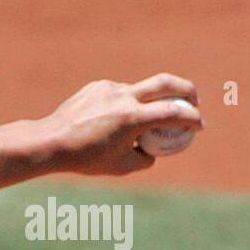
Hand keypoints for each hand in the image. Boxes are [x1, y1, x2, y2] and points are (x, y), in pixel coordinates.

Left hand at [41, 74, 203, 175]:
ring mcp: (110, 88)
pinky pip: (118, 93)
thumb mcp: (120, 167)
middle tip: (193, 100)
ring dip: (147, 102)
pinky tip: (108, 122)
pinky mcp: (97, 86)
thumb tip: (155, 150)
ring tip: (136, 124)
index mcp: (133, 118)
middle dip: (187, 90)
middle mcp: (124, 97)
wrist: (50, 142)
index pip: (175, 113)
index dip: (193, 119)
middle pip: (167, 83)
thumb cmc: (84, 158)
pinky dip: (123, 104)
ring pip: (140, 89)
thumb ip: (145, 158)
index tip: (199, 126)